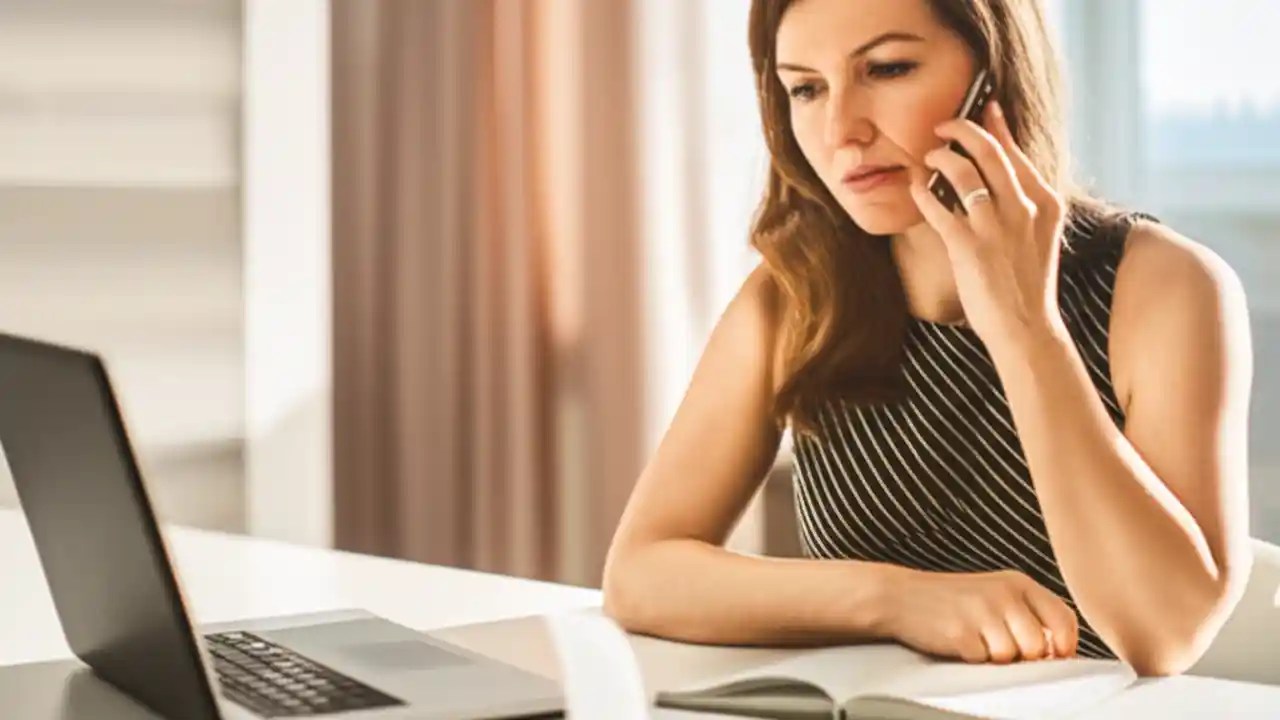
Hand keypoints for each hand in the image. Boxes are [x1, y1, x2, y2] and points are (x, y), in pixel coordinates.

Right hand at [879, 567, 1078, 663]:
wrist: (901, 596)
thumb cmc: (952, 601)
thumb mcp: (996, 595)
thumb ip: (1029, 615)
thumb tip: (1060, 652)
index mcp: (1018, 583)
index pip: (1063, 619)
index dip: (1064, 645)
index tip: (1052, 655)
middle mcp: (1004, 594)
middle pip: (1039, 646)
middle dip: (1022, 655)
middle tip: (997, 643)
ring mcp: (982, 612)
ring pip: (1012, 657)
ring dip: (995, 657)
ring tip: (976, 639)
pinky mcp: (962, 632)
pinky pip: (983, 661)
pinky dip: (972, 658)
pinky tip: (958, 640)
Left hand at [908, 100, 1069, 352]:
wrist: (1026, 328)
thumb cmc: (1028, 284)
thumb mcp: (1040, 235)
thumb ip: (1025, 203)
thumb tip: (1002, 172)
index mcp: (1046, 202)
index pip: (1016, 151)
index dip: (994, 125)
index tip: (981, 108)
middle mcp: (1024, 208)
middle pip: (989, 150)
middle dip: (962, 128)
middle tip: (943, 125)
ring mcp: (996, 226)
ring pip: (963, 170)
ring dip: (940, 157)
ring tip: (928, 157)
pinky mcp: (969, 246)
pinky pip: (937, 206)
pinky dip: (922, 191)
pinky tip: (915, 187)